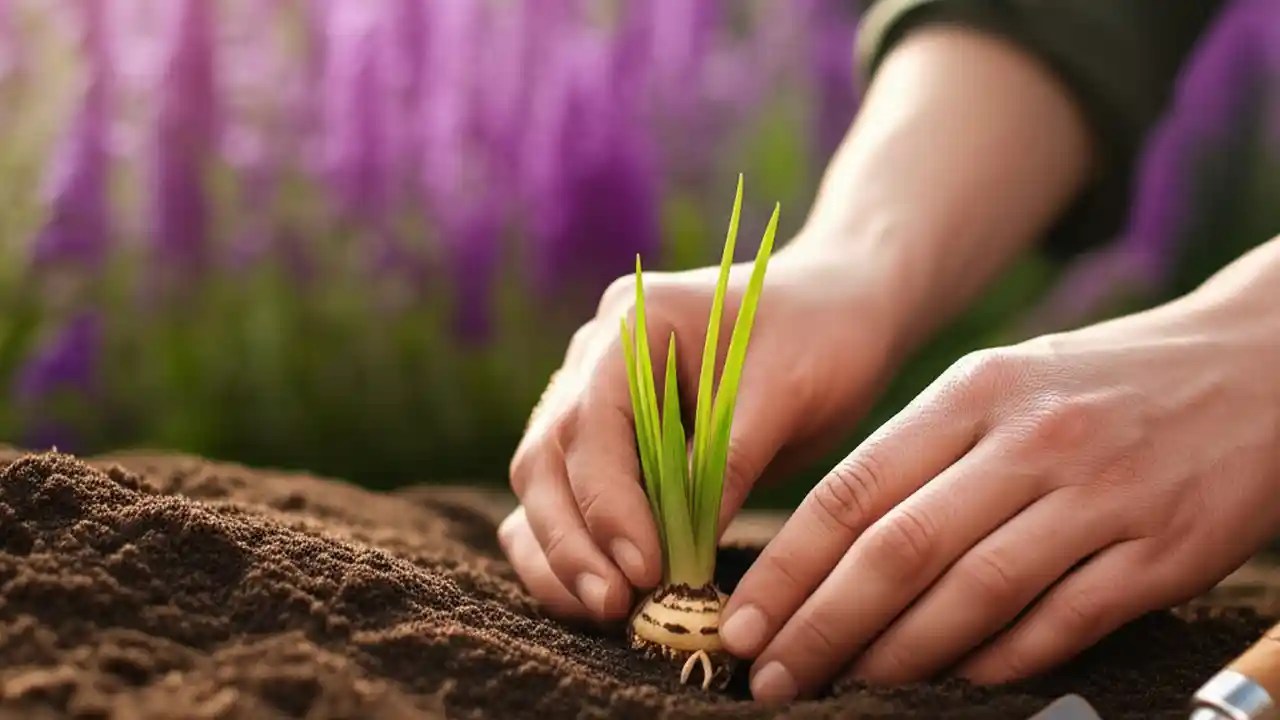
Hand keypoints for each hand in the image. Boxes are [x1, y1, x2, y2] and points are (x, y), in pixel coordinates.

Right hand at [499, 244, 901, 620]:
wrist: (837, 311)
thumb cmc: (821, 337)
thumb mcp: (789, 391)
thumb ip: (731, 461)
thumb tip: (683, 555)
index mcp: (634, 322)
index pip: (591, 420)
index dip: (608, 501)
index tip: (645, 567)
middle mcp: (594, 357)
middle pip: (546, 456)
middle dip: (571, 539)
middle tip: (614, 605)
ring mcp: (591, 397)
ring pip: (542, 485)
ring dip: (562, 554)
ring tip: (607, 612)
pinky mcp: (607, 440)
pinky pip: (565, 499)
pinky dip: (574, 549)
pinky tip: (600, 596)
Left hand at [723, 290, 1279, 700]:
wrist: (1256, 364)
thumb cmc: (1102, 384)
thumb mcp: (1004, 385)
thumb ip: (924, 454)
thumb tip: (834, 542)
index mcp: (973, 393)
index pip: (853, 490)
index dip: (788, 567)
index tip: (743, 620)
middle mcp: (1029, 440)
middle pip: (898, 550)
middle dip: (819, 626)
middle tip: (770, 678)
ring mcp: (1099, 495)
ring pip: (972, 593)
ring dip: (896, 658)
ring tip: (842, 691)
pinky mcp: (1162, 551)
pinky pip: (1061, 622)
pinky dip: (997, 661)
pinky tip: (951, 686)